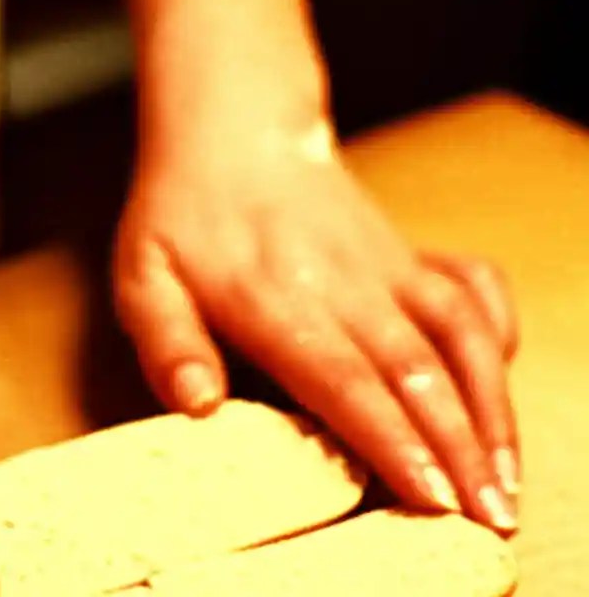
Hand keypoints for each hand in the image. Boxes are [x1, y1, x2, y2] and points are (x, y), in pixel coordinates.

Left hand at [113, 94, 519, 532]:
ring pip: (459, 336)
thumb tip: (197, 405)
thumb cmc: (180, 216)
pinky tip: (498, 377)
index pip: (344, 380)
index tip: (431, 496)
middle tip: (490, 517)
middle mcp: (343, 285)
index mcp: (274, 301)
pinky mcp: (409, 255)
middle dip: (458, 450)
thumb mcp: (144, 279)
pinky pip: (472, 291)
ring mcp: (385, 267)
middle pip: (415, 373)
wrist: (230, 131)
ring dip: (491, 407)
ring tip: (505, 477)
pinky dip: (496, 334)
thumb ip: (168, 344)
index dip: (391, 441)